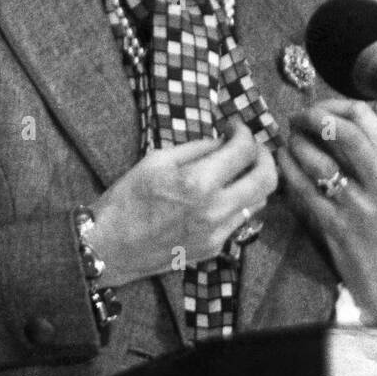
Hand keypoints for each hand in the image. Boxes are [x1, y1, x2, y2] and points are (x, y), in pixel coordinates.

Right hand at [89, 120, 277, 285]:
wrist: (109, 247)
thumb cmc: (127, 199)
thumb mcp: (158, 160)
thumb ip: (197, 148)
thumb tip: (223, 141)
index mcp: (199, 183)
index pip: (244, 150)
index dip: (244, 131)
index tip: (234, 127)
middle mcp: (216, 210)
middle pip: (267, 179)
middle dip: (264, 155)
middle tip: (250, 146)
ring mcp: (218, 233)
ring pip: (260, 202)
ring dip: (255, 180)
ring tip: (239, 169)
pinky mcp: (214, 248)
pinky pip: (241, 220)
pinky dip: (239, 202)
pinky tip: (222, 194)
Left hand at [278, 99, 376, 324]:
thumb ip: (373, 145)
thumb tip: (342, 112)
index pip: (364, 115)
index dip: (333, 105)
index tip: (318, 110)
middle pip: (343, 131)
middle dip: (313, 118)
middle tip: (297, 119)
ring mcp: (358, 203)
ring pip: (319, 159)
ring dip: (297, 144)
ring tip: (290, 142)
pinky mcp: (335, 224)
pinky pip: (304, 188)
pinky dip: (288, 170)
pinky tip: (283, 162)